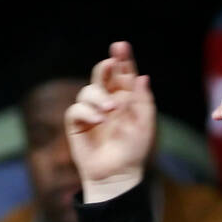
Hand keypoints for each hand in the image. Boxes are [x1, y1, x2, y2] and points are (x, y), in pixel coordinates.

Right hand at [65, 41, 154, 201]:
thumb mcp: (145, 125)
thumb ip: (144, 101)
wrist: (117, 175)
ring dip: (99, 97)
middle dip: (105, 66)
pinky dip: (87, 112)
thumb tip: (142, 76)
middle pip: (102, 75)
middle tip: (111, 63)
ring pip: (88, 90)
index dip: (122, 59)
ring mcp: (91, 111)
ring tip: (111, 111)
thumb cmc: (133, 151)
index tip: (121, 47)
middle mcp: (107, 101)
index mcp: (126, 99)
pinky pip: (76, 109)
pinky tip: (99, 120)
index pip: (123, 74)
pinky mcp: (77, 124)